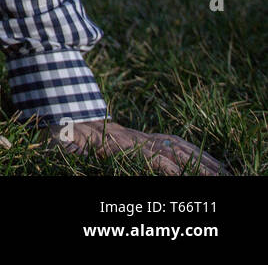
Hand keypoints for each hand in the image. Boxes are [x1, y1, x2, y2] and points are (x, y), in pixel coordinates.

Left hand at [47, 119, 226, 174]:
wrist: (65, 108)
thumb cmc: (64, 131)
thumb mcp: (63, 138)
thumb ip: (68, 141)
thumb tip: (68, 141)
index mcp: (118, 142)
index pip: (150, 156)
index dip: (167, 167)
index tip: (182, 177)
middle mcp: (134, 138)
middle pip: (171, 153)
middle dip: (196, 167)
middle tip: (220, 179)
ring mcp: (141, 135)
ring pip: (177, 147)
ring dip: (201, 159)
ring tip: (223, 172)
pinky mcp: (143, 135)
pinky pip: (172, 141)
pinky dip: (191, 149)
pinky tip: (204, 159)